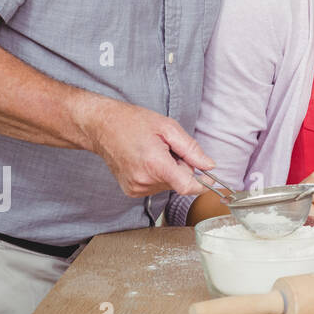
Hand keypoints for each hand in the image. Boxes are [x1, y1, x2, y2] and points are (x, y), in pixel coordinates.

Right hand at [76, 95, 212, 196]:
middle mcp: (144, 181)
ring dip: (168, 170)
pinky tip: (146, 161)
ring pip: (168, 184)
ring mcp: (136, 188)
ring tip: (153, 152)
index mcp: (155, 165)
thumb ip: (192, 149)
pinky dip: (157, 175)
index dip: (202, 183)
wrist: (102, 127)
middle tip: (167, 149)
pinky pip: (156, 186)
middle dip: (181, 167)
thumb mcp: (168, 128)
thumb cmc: (134, 123)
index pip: (187, 187)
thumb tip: (209, 166)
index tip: (211, 179)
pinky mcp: (131, 190)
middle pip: (179, 182)